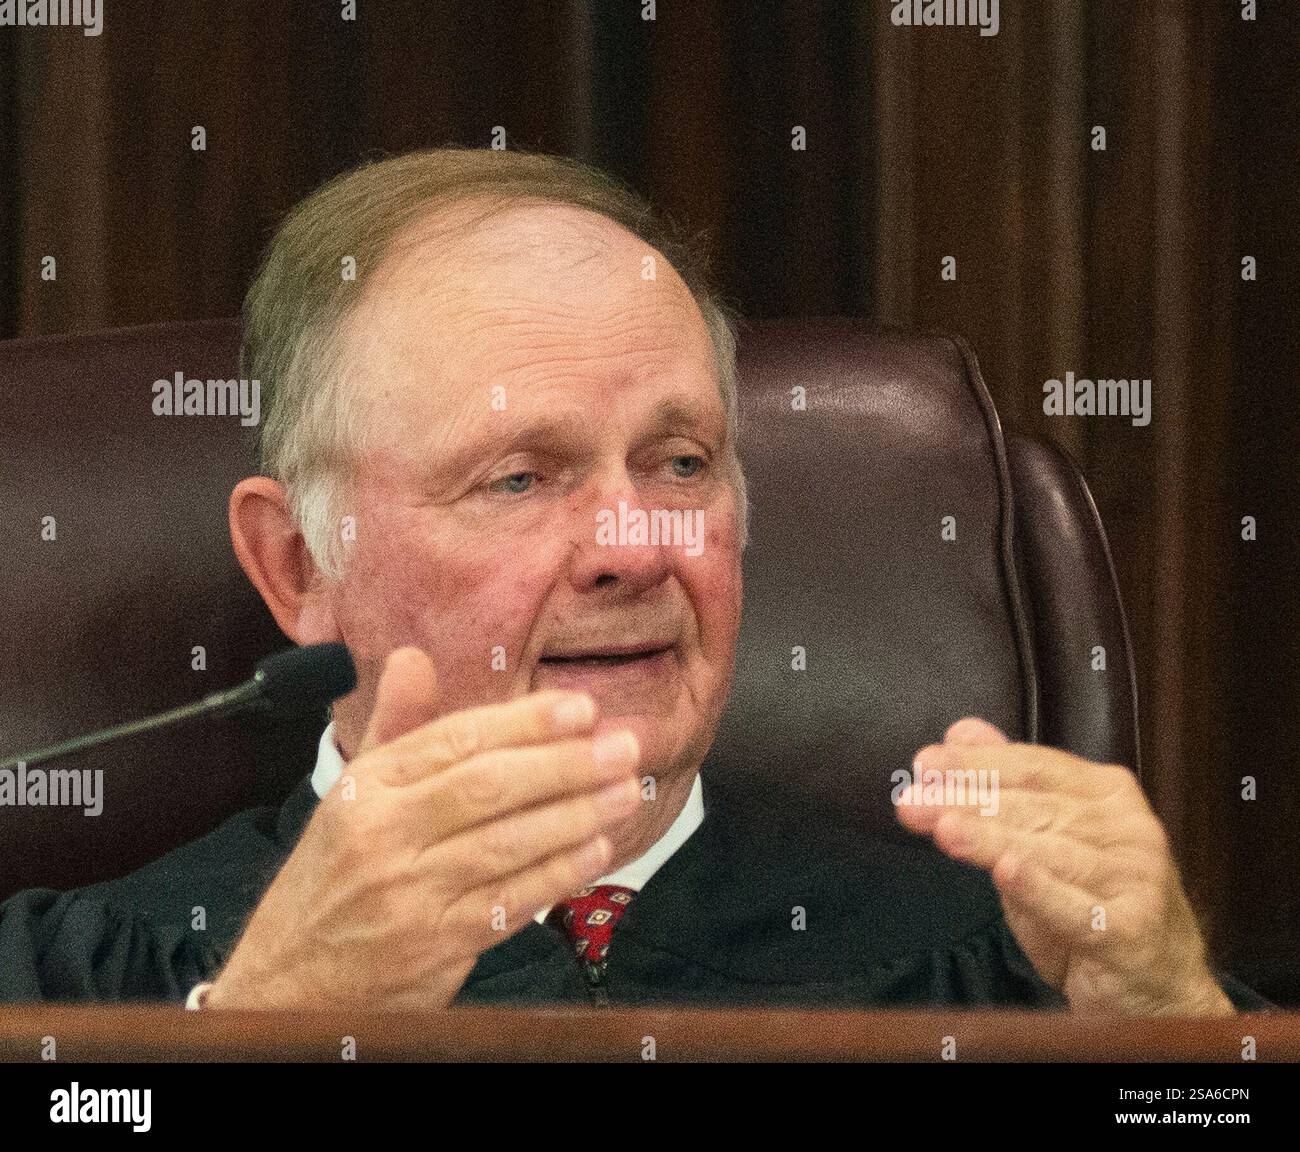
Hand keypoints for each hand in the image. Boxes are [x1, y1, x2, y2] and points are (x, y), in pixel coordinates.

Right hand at [206, 646, 642, 1010]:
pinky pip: (510, 902)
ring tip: (626, 791)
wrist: (291, 978)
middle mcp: (385, 835)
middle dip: (565, 764)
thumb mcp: (353, 792)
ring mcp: (410, 894)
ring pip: (506, 844)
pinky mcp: (435, 946)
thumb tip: (412, 657)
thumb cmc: (337, 873)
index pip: (456, 740)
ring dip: (576, 815)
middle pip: (487, 788)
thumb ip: (395, 724)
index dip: (525, 722)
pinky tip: (597, 848)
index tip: (581, 707)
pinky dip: (559, 873)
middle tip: (624, 746)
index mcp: (368, 786)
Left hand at [893, 717, 1233, 1015]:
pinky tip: (1007, 871)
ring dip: (990, 839)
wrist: (1158, 985)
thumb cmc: (1092, 903)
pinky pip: (1077, 909)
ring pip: (1050, 853)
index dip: (979, 763)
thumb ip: (1006, 787)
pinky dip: (1040, 890)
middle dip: (968, 802)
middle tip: (913, 801)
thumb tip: (961, 732)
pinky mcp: (1132, 932)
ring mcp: (1137, 879)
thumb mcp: (1043, 840)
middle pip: (1036, 808)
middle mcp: (1129, 829)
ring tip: (944, 828)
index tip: (926, 762)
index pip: (1035, 767)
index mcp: (1108, 794)